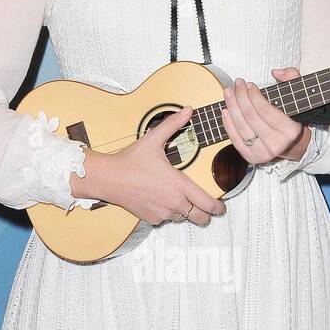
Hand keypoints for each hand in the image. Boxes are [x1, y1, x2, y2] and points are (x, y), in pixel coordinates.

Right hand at [82, 105, 225, 226]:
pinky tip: (161, 199)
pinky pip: (166, 219)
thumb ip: (173, 124)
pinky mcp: (152, 219)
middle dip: (206, 214)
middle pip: (200, 218)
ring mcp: (163, 213)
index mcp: (179, 185)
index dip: (218, 206)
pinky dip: (168, 213)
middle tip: (206, 208)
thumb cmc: (130, 161)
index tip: (220, 206)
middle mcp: (174, 202)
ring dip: (185, 211)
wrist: (109, 178)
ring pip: (183, 218)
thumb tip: (188, 110)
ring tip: (179, 198)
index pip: (207, 203)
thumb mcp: (153, 139)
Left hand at [221, 71, 307, 163]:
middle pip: (251, 117)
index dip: (254, 95)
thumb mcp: (298, 96)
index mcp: (290, 131)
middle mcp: (277, 144)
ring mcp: (263, 153)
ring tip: (228, 93)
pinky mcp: (251, 158)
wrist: (293, 146)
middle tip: (236, 84)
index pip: (266, 110)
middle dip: (240, 97)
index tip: (249, 84)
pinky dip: (228, 124)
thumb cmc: (292, 119)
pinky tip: (225, 110)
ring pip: (241, 127)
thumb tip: (275, 72)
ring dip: (232, 107)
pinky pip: (235, 139)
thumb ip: (292, 78)